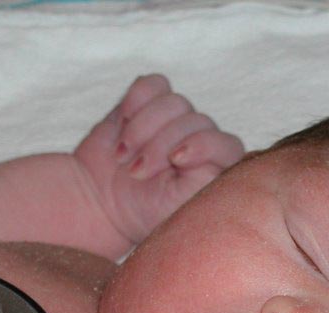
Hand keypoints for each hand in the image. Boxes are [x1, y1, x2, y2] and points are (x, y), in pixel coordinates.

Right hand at [74, 74, 243, 244]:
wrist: (100, 202)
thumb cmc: (144, 211)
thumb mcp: (177, 206)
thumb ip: (204, 180)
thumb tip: (209, 155)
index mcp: (217, 168)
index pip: (228, 145)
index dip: (203, 145)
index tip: (175, 159)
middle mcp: (201, 140)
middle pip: (196, 121)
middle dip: (160, 146)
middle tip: (135, 172)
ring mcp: (176, 120)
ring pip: (173, 102)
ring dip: (142, 128)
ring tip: (122, 156)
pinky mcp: (150, 102)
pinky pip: (152, 85)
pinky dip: (134, 102)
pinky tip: (121, 123)